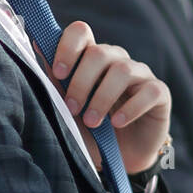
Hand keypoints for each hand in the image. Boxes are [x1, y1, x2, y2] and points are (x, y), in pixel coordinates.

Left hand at [51, 21, 171, 172]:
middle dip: (82, 82)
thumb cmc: (89, 133)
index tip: (59, 74)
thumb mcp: (66, 111)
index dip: (68, 47)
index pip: (81, 32)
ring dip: (102, 98)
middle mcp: (117, 61)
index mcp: (92, 59)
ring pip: (123, 70)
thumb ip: (53, 82)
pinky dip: (131, 108)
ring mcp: (141, 75)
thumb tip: (32, 47)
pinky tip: (118, 123)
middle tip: (72, 109)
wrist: (119, 160)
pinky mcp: (160, 94)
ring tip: (93, 123)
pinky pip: (149, 91)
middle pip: (100, 52)